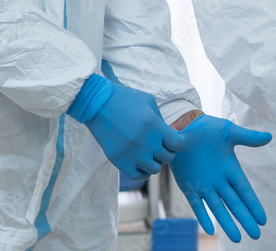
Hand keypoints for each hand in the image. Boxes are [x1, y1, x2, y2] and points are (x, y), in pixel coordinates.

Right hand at [66, 74, 184, 180]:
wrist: (97, 104)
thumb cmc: (124, 98)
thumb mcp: (148, 102)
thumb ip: (161, 119)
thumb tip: (170, 133)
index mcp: (155, 125)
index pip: (178, 145)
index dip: (176, 142)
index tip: (171, 139)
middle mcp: (146, 142)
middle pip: (168, 158)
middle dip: (166, 151)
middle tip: (158, 145)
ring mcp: (133, 154)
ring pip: (155, 169)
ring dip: (154, 162)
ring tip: (147, 153)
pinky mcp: (119, 161)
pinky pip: (138, 176)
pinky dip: (142, 172)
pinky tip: (139, 163)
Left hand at [170, 115, 272, 242]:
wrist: (183, 127)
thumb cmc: (207, 128)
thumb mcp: (229, 132)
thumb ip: (248, 138)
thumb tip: (270, 137)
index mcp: (230, 169)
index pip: (245, 190)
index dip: (253, 204)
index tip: (263, 220)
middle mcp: (219, 181)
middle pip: (235, 203)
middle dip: (245, 218)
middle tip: (255, 234)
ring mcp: (204, 185)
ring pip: (218, 208)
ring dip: (227, 222)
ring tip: (237, 238)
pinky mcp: (188, 187)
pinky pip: (196, 205)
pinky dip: (202, 217)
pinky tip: (209, 230)